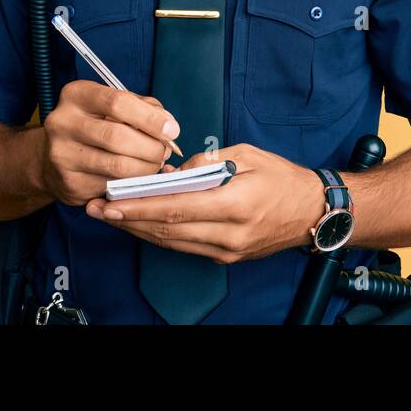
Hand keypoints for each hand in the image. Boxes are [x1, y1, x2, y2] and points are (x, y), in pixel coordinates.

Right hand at [39, 80, 180, 206]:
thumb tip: (168, 124)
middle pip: (118, 136)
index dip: (150, 118)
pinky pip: (112, 185)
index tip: (172, 130)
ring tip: (155, 164)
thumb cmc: (94, 126)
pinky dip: (132, 183)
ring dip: (146, 167)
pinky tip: (136, 177)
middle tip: (164, 151)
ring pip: (118, 166)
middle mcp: (63, 122)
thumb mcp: (113, 107)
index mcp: (77, 95)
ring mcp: (62, 155)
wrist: (52, 159)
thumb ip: (143, 108)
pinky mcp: (69, 183)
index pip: (117, 102)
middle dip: (151, 147)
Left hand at [83, 144, 325, 263]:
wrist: (315, 213)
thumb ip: (209, 160)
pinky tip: (139, 224)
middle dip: (127, 219)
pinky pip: (184, 246)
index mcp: (235, 203)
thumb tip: (176, 170)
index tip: (110, 200)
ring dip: (137, 230)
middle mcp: (229, 233)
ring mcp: (227, 249)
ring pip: (171, 242)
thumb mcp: (249, 155)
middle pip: (167, 228)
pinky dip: (159, 235)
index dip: (138, 206)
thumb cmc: (284, 178)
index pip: (175, 207)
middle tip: (95, 208)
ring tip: (108, 216)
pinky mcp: (226, 256)